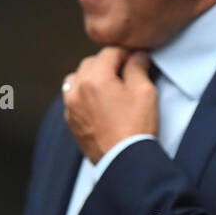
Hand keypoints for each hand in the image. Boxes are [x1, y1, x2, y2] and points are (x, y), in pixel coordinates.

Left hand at [62, 47, 157, 163]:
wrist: (124, 161)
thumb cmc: (136, 127)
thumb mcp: (144, 92)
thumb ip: (138, 68)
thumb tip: (137, 56)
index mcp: (95, 79)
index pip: (110, 52)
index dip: (126, 52)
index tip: (137, 57)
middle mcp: (77, 90)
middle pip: (91, 63)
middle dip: (109, 64)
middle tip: (127, 72)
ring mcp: (71, 107)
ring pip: (77, 79)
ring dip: (92, 77)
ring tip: (111, 86)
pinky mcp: (71, 121)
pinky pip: (73, 98)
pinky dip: (85, 94)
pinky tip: (101, 102)